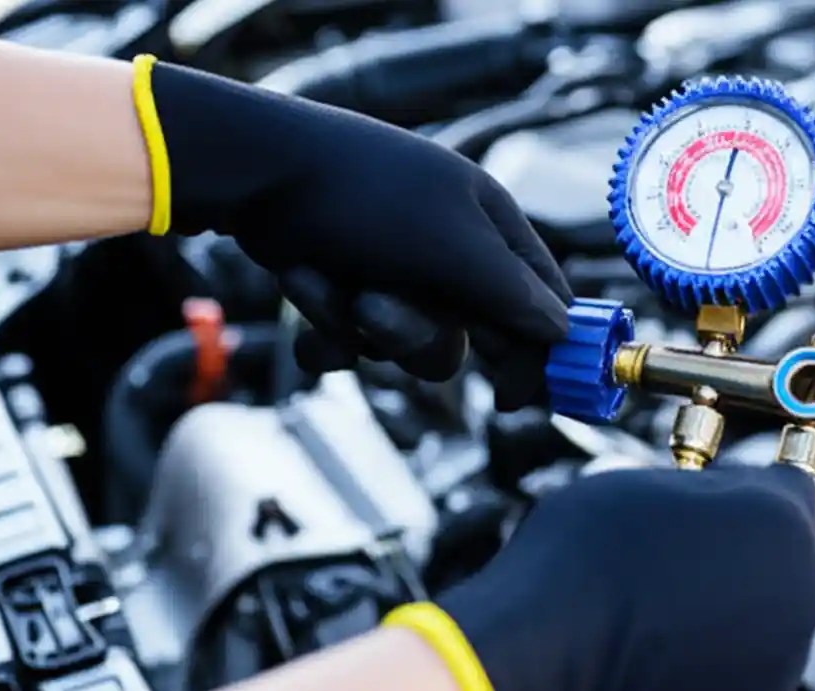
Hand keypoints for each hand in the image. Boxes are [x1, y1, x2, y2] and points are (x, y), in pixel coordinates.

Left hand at [150, 63, 571, 408]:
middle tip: (373, 309)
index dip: (536, 349)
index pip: (540, 296)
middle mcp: (449, 243)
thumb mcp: (453, 249)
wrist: (252, 169)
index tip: (514, 398)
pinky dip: (325, 323)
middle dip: (413, 332)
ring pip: (404, 341)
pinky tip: (300, 282)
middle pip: (466, 333)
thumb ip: (514, 295)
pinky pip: (354, 337)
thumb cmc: (363, 198)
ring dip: (358, 324)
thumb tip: (562, 330)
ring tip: (321, 279)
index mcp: (489, 222)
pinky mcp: (347, 278)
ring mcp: (396, 263)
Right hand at [437, 464, 814, 690]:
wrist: (539, 657)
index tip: (735, 506)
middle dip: (741, 564)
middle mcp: (801, 595)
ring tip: (655, 622)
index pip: (794, 496)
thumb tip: (714, 499)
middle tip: (675, 567)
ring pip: (764, 629)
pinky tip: (656, 663)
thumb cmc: (575, 567)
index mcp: (780, 523)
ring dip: (727, 622)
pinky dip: (710, 674)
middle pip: (782, 568)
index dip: (757, 499)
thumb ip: (701, 490)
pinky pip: (739, 680)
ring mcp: (782, 663)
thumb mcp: (639, 485)